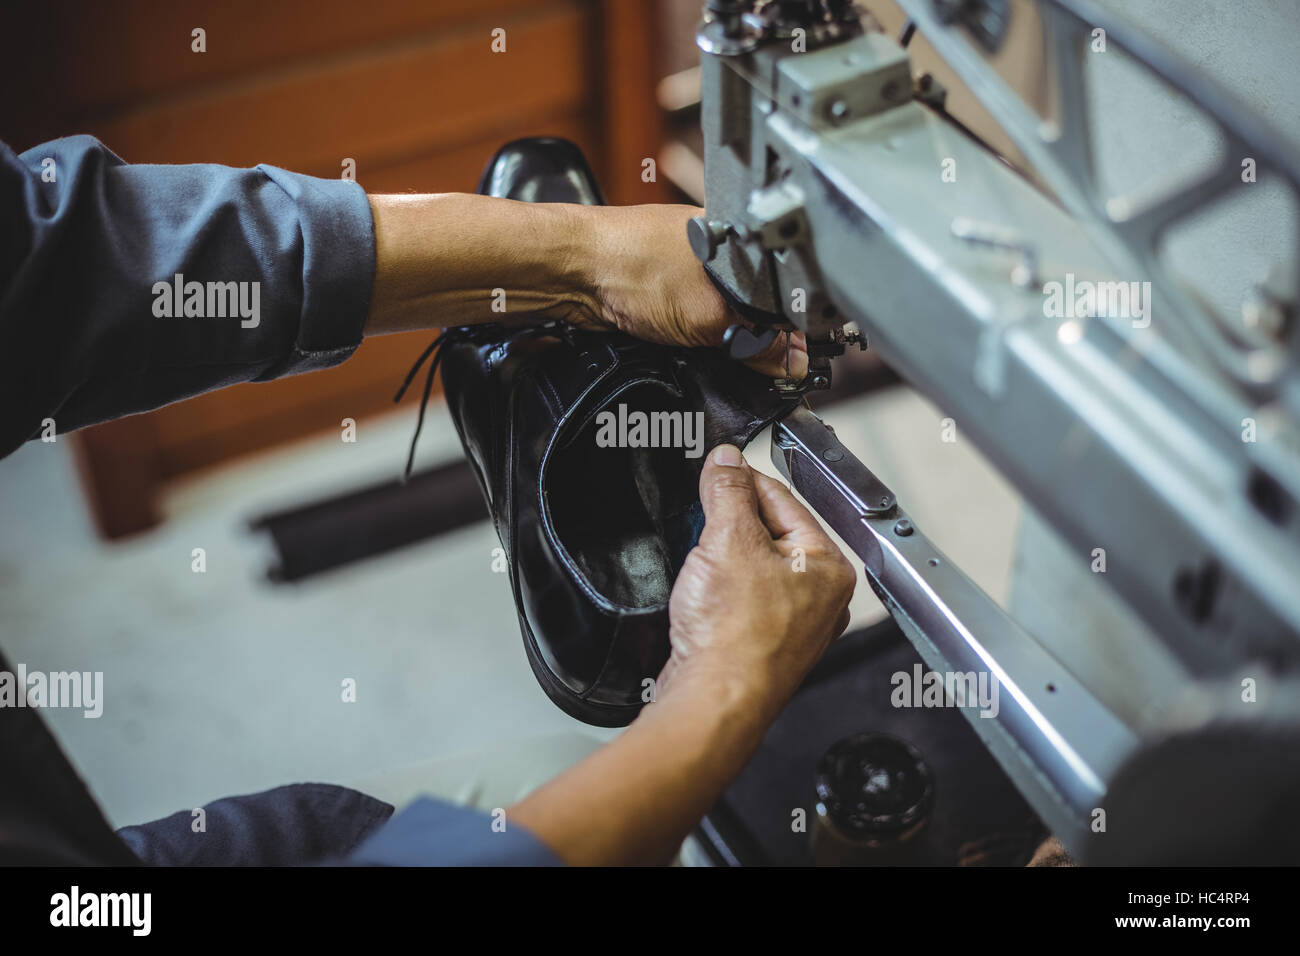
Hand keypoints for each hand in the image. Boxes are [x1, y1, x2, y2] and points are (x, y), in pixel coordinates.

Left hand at [571, 204, 807, 379]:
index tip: (789, 360)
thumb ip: (757, 342)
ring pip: (724, 318)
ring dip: (720, 339)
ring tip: (704, 341)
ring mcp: (688, 271)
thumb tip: (790, 361)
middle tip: (744, 355)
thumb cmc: (632, 264)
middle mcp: (717, 252)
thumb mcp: (712, 315)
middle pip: (756, 308)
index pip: (784, 291)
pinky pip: (696, 323)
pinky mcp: (665, 293)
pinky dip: (696, 338)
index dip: (790, 328)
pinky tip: (686, 340)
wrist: (573, 271)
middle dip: (753, 336)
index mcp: (740, 239)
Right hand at [659, 443, 855, 718]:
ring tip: (702, 568)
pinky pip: (740, 601)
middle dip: (730, 523)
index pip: (784, 500)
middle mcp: (820, 598)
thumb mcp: (728, 539)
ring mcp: (792, 626)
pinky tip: (703, 598)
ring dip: (721, 559)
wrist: (712, 701)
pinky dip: (718, 591)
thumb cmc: (735, 637)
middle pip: (768, 533)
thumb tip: (726, 461)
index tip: (717, 469)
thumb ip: (728, 490)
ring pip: (751, 568)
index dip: (743, 481)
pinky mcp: (762, 646)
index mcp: (829, 567)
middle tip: (701, 521)